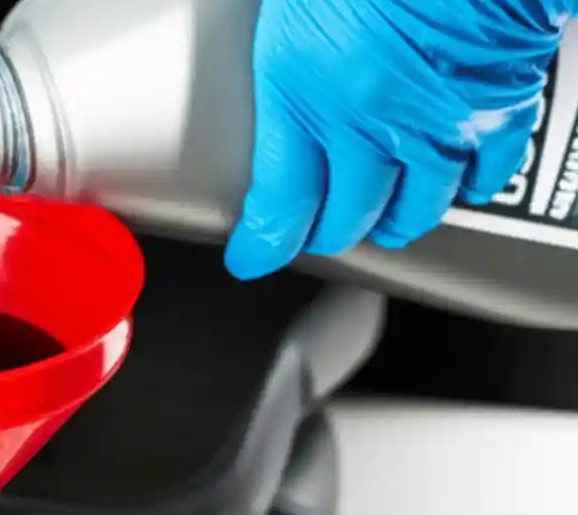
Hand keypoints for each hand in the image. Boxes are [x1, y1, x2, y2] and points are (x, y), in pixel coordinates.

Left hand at [225, 0, 570, 279]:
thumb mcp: (293, 16)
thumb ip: (290, 70)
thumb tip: (285, 99)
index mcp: (307, 92)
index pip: (280, 202)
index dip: (263, 242)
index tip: (253, 255)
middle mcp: (372, 121)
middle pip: (347, 215)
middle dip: (328, 233)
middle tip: (317, 233)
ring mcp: (439, 122)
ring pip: (414, 207)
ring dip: (393, 219)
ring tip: (382, 218)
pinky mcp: (499, 110)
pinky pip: (482, 175)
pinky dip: (464, 187)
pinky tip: (454, 185)